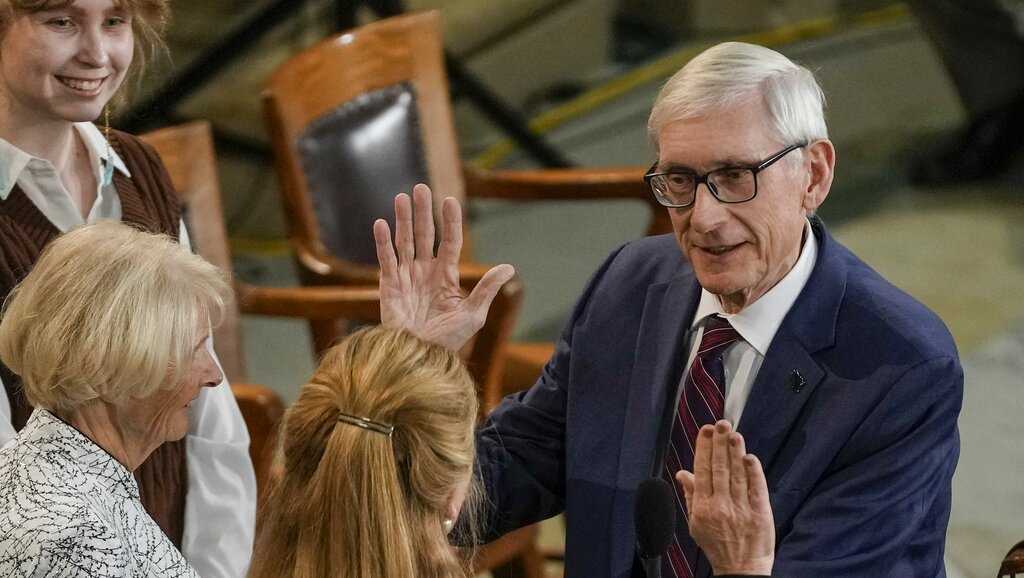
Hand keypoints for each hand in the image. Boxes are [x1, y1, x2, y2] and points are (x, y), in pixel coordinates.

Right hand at [373, 183, 514, 350]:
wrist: (422, 358)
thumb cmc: (448, 340)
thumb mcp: (473, 314)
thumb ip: (486, 289)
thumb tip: (508, 267)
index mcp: (446, 277)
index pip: (449, 241)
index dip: (450, 221)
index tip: (449, 200)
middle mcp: (425, 272)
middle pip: (424, 235)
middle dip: (422, 212)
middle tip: (421, 188)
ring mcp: (406, 278)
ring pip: (404, 242)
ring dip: (403, 220)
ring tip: (402, 197)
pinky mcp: (389, 287)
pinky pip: (386, 260)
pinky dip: (383, 242)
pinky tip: (381, 223)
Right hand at [676, 420, 774, 575]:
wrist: (741, 570)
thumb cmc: (717, 545)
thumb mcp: (695, 523)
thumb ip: (690, 496)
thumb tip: (682, 473)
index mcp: (702, 507)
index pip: (702, 471)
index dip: (703, 449)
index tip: (706, 431)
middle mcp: (720, 506)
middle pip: (719, 469)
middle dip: (719, 444)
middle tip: (720, 424)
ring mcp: (740, 509)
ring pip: (737, 475)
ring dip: (735, 452)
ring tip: (733, 434)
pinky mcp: (759, 513)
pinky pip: (756, 489)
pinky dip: (753, 472)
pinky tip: (749, 457)